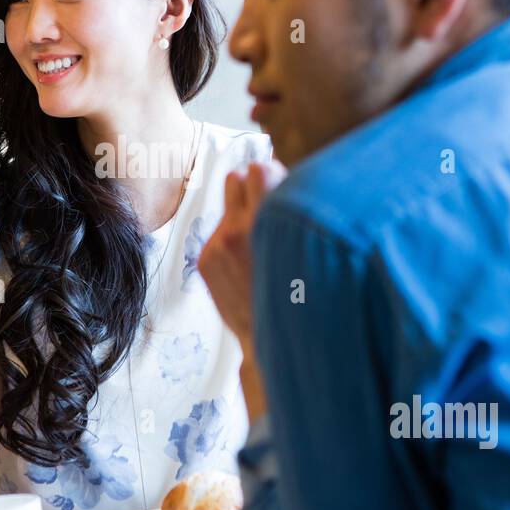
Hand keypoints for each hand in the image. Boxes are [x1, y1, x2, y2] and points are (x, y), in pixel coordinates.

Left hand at [198, 159, 285, 350]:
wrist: (272, 339)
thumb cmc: (303, 293)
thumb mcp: (304, 246)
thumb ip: (291, 210)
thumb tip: (280, 177)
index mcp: (266, 222)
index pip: (260, 169)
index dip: (273, 177)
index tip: (281, 190)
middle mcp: (235, 230)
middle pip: (235, 177)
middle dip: (252, 186)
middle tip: (266, 206)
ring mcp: (215, 246)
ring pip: (226, 206)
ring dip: (240, 212)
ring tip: (257, 238)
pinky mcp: (204, 261)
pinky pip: (218, 233)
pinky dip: (231, 241)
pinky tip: (247, 263)